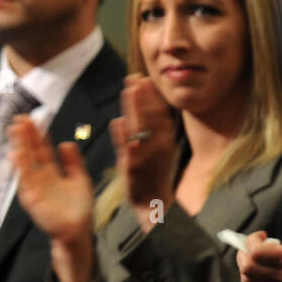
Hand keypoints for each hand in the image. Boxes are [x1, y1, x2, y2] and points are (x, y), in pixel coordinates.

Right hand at [8, 115, 95, 281]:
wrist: (77, 233)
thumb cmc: (78, 210)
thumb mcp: (80, 180)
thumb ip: (74, 162)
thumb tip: (66, 143)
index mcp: (52, 172)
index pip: (42, 149)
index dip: (38, 134)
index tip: (34, 118)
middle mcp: (40, 178)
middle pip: (31, 152)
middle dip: (26, 135)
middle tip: (20, 118)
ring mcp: (34, 188)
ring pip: (25, 162)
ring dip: (19, 146)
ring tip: (15, 129)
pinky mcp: (31, 199)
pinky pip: (24, 180)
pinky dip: (20, 167)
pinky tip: (15, 154)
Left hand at [110, 75, 177, 230]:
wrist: (154, 204)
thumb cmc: (152, 175)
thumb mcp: (153, 150)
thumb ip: (142, 133)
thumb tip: (130, 115)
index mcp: (164, 141)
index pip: (158, 114)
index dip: (152, 96)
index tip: (144, 78)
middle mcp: (158, 147)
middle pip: (150, 117)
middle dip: (143, 96)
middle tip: (135, 77)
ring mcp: (146, 157)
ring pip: (140, 128)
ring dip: (135, 109)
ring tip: (129, 90)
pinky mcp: (133, 168)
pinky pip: (128, 150)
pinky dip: (124, 136)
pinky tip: (118, 122)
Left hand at [236, 204, 281, 281]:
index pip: (256, 251)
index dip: (253, 239)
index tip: (262, 235)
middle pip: (247, 266)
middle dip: (244, 252)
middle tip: (254, 246)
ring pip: (247, 280)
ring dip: (246, 266)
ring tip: (256, 258)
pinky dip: (250, 281)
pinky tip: (259, 272)